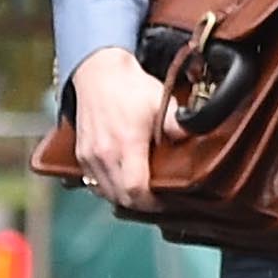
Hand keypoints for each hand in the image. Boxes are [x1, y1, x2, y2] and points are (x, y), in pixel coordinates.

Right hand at [67, 47, 179, 208]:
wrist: (99, 73)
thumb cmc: (131, 88)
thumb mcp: (161, 103)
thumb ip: (178, 125)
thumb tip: (196, 138)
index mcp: (126, 145)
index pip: (135, 191)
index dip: (152, 203)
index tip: (165, 201)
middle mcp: (103, 155)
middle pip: (120, 198)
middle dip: (140, 204)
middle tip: (157, 200)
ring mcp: (89, 156)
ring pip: (105, 193)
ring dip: (123, 197)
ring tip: (141, 192)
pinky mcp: (81, 154)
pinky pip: (93, 182)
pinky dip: (108, 187)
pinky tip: (123, 180)